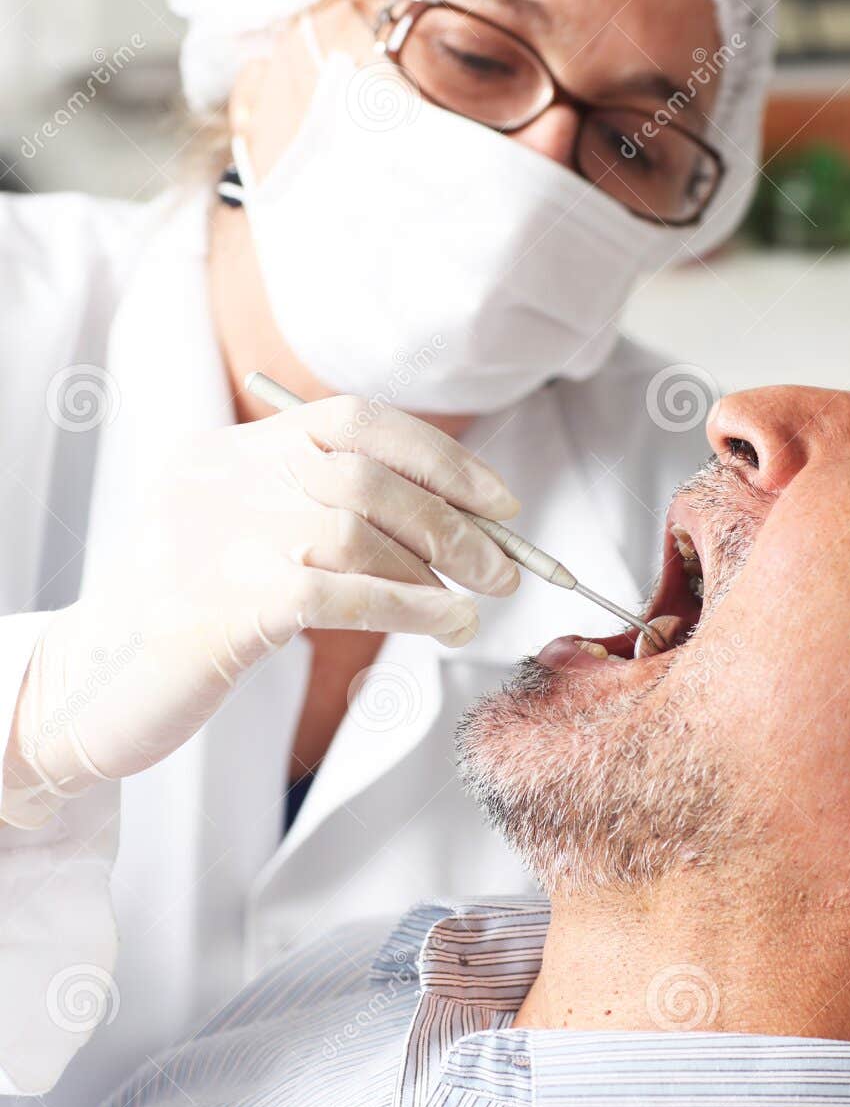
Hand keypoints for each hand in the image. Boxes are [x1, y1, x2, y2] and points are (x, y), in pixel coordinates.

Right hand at [4, 394, 518, 815]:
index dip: (438, 457)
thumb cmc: (182, 621)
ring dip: (441, 570)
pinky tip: (446, 626)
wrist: (86, 687)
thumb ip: (319, 514)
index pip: (353, 419)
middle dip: (455, 522)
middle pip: (368, 475)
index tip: (497, 502)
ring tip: (476, 606)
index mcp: (229, 452)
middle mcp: (222, 479)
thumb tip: (453, 524)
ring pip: (361, 529)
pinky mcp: (223, 608)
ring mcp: (219, 539)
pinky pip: (344, 593)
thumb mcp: (240, 541)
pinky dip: (413, 608)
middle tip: (505, 567)